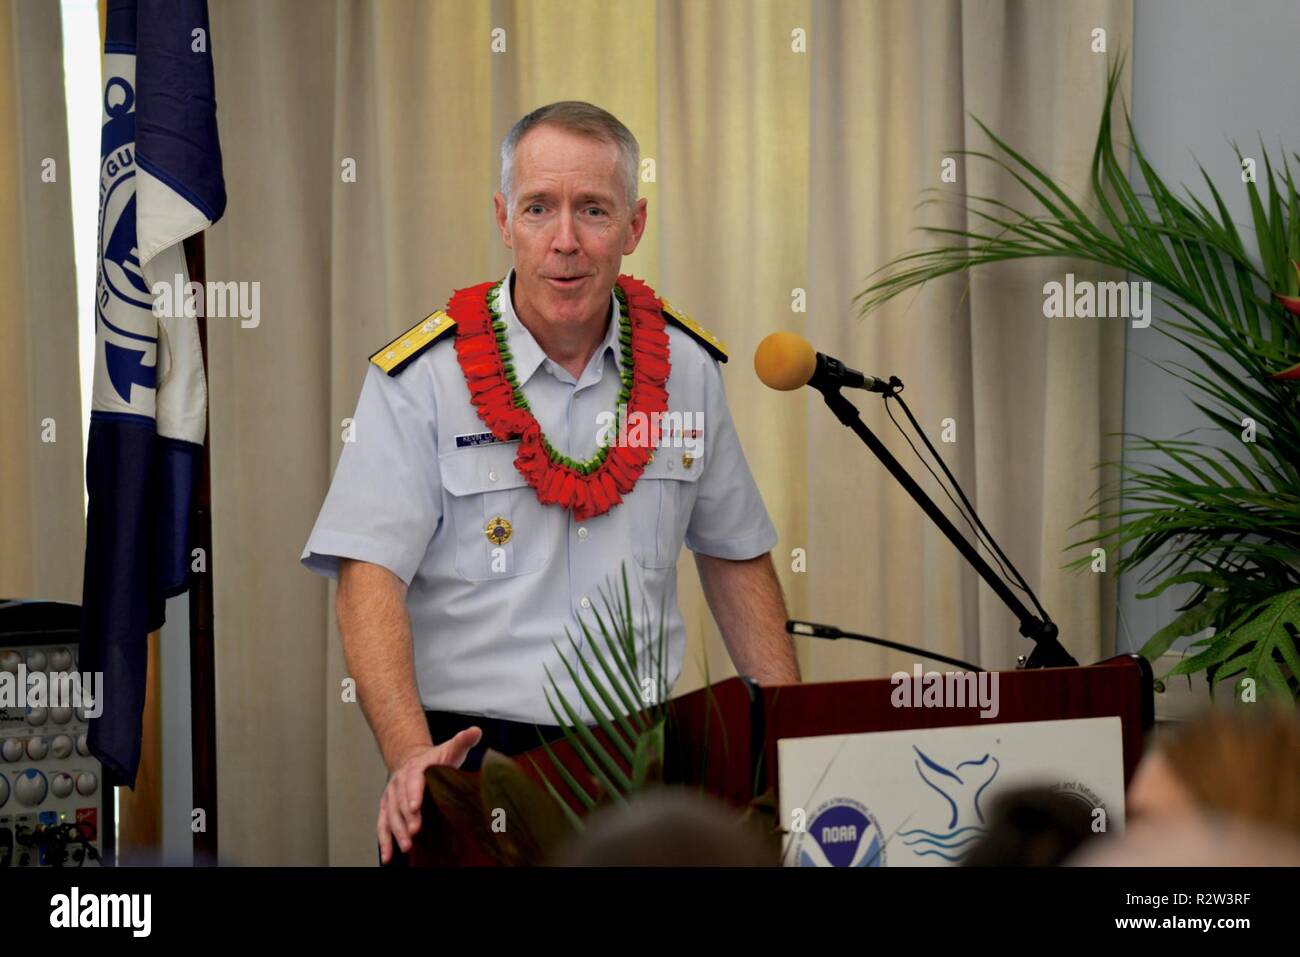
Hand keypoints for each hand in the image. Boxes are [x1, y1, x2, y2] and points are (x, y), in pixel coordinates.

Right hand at [378, 726, 481, 863]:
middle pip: (401, 802)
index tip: (416, 807)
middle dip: (406, 818)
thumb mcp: (450, 749)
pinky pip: (382, 825)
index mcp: (414, 768)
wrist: (411, 759)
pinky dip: (384, 841)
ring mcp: (390, 797)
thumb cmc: (435, 758)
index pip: (413, 781)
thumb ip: (462, 741)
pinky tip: (388, 857)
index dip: (413, 794)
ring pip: (390, 815)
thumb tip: (476, 730)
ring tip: (406, 847)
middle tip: (414, 832)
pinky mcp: (387, 809)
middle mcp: (399, 783)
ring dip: (396, 832)